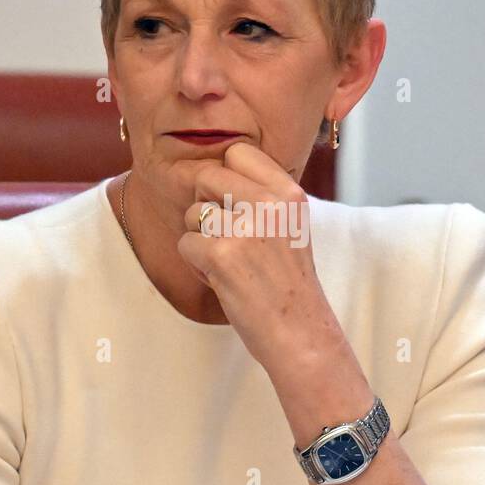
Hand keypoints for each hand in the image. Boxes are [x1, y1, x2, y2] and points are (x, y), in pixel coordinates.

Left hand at [177, 142, 341, 376]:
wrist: (300, 332)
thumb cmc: (288, 282)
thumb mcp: (290, 226)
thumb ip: (262, 195)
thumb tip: (212, 171)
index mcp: (289, 193)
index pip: (238, 152)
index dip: (225, 177)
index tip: (233, 204)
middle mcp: (269, 204)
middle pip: (206, 176)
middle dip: (205, 207)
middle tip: (225, 237)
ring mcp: (245, 229)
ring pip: (192, 213)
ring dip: (200, 240)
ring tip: (228, 263)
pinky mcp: (222, 255)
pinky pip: (185, 244)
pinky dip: (196, 266)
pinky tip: (222, 280)